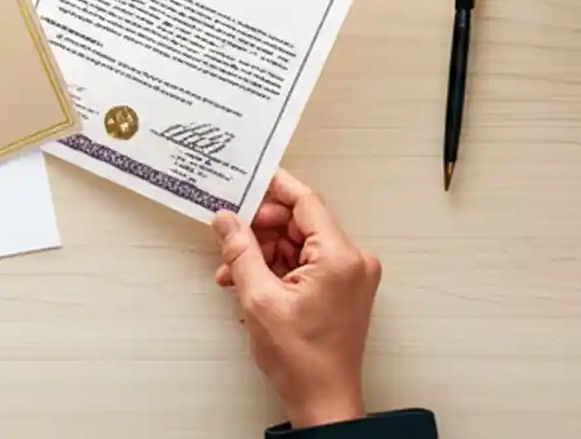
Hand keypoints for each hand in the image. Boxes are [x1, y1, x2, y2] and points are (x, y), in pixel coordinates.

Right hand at [211, 170, 380, 428]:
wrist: (323, 400)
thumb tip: (226, 221)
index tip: (248, 180)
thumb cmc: (303, 360)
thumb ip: (241, 252)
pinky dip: (276, 268)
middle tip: (230, 235)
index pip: (306, 202)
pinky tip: (249, 282)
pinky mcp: (341, 289)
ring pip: (298, 244)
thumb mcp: (259, 299)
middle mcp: (353, 261)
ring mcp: (349, 276)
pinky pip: (304, 263)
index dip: (274, 188)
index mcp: (340, 258)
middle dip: (261, 228)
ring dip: (263, 252)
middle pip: (301, 223)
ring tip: (233, 271)